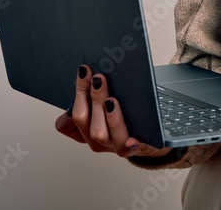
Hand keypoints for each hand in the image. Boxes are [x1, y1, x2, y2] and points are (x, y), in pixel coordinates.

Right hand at [54, 64, 171, 158]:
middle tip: (99, 78)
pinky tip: (133, 140)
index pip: (68, 119)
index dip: (77, 94)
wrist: (151, 138)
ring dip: (107, 117)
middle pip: (86, 122)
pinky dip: (132, 145)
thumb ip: (96, 97)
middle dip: (92, 98)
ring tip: (111, 101)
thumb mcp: (105, 109)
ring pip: (103, 135)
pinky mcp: (139, 150)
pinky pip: (133, 150)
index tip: (84, 71)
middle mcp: (98, 140)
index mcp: (87, 130)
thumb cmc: (125, 119)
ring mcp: (116, 145)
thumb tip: (93, 72)